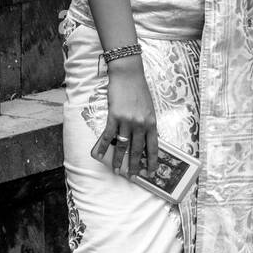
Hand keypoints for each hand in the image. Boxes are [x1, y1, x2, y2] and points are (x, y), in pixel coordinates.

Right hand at [91, 58, 158, 177]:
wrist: (128, 75)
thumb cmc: (139, 90)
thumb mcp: (150, 108)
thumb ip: (148, 124)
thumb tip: (144, 139)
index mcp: (152, 122)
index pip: (153, 147)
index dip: (151, 161)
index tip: (151, 173)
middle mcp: (140, 124)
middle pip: (137, 149)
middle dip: (134, 165)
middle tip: (132, 177)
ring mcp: (127, 121)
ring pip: (123, 145)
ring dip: (119, 160)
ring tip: (117, 171)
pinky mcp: (114, 116)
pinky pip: (107, 135)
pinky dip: (102, 146)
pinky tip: (98, 155)